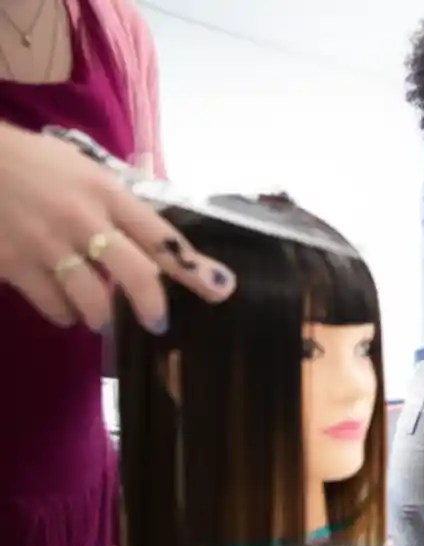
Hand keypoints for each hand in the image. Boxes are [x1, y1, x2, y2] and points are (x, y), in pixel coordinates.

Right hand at [0, 124, 235, 331]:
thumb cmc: (32, 163)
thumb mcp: (83, 170)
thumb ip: (117, 203)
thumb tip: (153, 241)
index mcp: (106, 191)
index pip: (160, 235)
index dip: (194, 266)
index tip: (220, 287)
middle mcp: (82, 219)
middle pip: (137, 275)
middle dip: (153, 307)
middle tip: (158, 322)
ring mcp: (46, 244)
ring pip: (94, 301)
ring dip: (102, 315)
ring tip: (101, 316)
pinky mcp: (12, 263)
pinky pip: (54, 305)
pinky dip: (65, 312)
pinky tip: (64, 305)